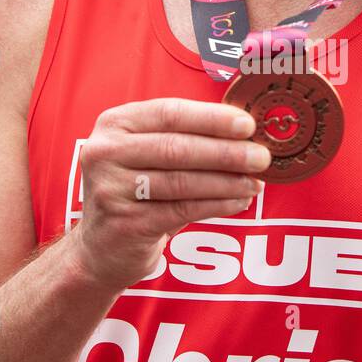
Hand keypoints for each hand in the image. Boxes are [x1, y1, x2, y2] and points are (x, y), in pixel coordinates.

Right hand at [69, 97, 270, 293]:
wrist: (101, 247)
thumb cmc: (135, 193)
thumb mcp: (147, 155)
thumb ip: (185, 139)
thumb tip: (244, 133)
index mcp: (114, 124)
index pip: (169, 113)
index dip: (212, 118)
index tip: (247, 125)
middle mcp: (105, 152)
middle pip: (176, 147)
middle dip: (225, 152)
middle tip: (261, 157)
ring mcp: (111, 189)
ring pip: (182, 181)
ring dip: (226, 181)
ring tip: (255, 183)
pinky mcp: (125, 223)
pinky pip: (182, 210)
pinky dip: (217, 205)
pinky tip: (239, 202)